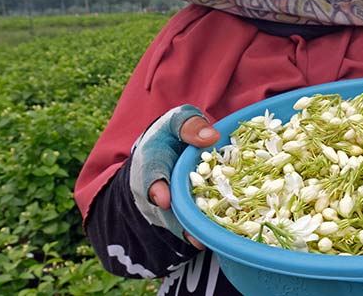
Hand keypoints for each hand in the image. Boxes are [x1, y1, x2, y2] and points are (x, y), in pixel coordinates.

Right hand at [148, 115, 219, 248]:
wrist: (165, 149)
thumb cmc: (174, 133)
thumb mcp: (179, 121)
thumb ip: (190, 125)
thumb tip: (212, 137)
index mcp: (151, 159)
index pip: (150, 174)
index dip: (157, 188)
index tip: (163, 200)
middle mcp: (151, 186)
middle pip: (160, 206)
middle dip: (173, 219)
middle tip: (188, 232)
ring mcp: (161, 204)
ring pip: (172, 220)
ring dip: (185, 231)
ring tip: (200, 241)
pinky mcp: (174, 214)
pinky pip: (182, 226)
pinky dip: (193, 234)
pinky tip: (209, 240)